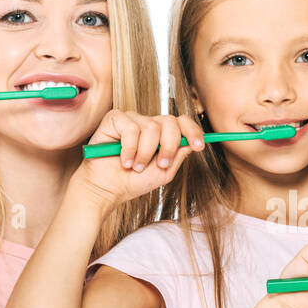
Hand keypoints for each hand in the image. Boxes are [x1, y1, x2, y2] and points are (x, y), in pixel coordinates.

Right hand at [78, 110, 205, 203]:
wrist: (108, 189)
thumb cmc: (132, 181)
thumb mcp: (163, 172)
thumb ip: (178, 156)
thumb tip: (191, 142)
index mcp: (162, 134)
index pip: (182, 123)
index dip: (193, 131)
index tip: (199, 146)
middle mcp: (148, 124)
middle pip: (170, 122)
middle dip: (169, 146)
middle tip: (160, 164)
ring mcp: (132, 120)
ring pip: (151, 127)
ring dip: (145, 153)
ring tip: (135, 166)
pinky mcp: (115, 119)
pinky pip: (131, 128)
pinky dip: (130, 148)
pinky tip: (124, 160)